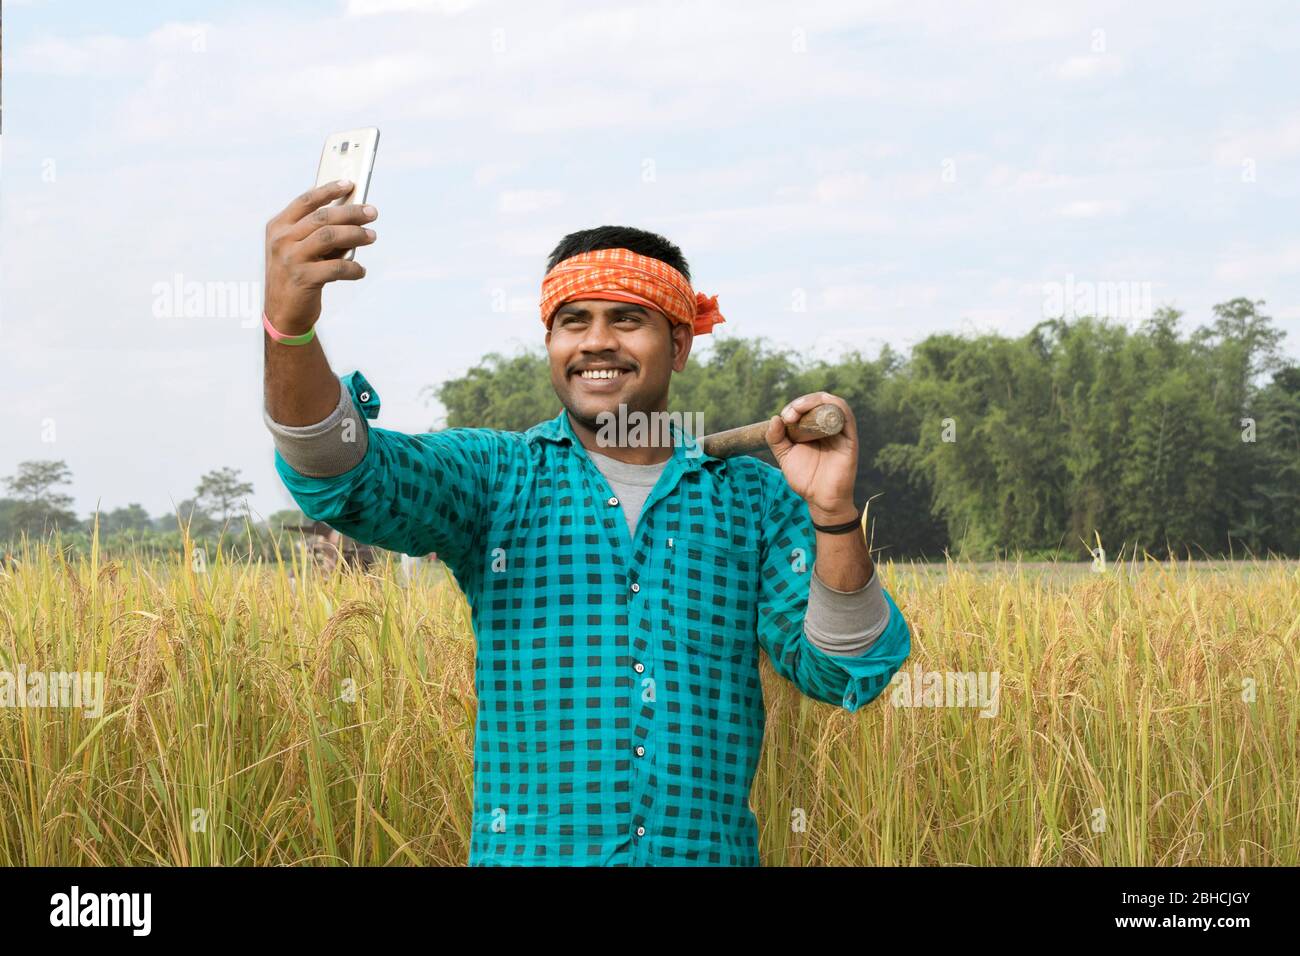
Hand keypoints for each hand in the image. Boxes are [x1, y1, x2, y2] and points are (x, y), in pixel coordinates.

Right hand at [263, 180, 377, 335]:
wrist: (282, 314)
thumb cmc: (297, 277)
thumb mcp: (301, 250)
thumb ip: (319, 233)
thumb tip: (353, 215)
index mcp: (278, 227)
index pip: (306, 201)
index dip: (328, 190)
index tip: (350, 184)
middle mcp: (281, 239)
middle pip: (322, 217)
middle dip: (351, 212)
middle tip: (372, 212)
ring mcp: (290, 258)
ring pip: (330, 236)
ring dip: (356, 235)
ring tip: (372, 236)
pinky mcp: (302, 278)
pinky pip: (336, 267)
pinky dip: (353, 268)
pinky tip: (361, 271)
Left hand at [764, 391, 859, 523]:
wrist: (820, 499)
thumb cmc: (805, 478)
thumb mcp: (784, 456)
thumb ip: (776, 439)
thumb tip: (774, 418)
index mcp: (814, 429)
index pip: (807, 407)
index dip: (794, 406)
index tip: (783, 417)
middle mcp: (828, 428)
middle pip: (820, 401)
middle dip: (802, 403)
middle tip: (789, 415)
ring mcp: (840, 432)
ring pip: (833, 404)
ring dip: (814, 401)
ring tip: (797, 410)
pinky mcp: (850, 439)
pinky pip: (846, 416)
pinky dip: (833, 407)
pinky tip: (817, 410)